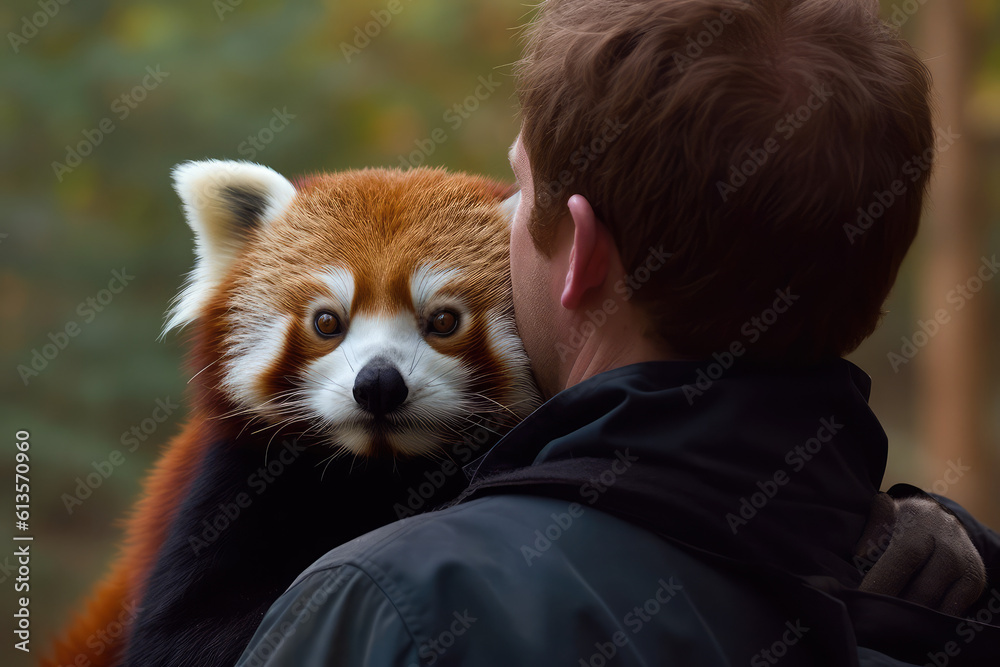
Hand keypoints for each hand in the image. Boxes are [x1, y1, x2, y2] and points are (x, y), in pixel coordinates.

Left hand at [854, 492, 986, 615]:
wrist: (942, 519)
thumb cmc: (904, 521)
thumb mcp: (887, 514)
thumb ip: (873, 528)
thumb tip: (861, 553)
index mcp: (922, 527)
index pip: (906, 557)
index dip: (884, 581)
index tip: (863, 598)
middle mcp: (949, 548)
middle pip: (923, 590)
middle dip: (896, 606)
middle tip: (875, 616)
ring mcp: (965, 567)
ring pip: (938, 604)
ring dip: (913, 615)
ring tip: (890, 619)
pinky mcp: (974, 583)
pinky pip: (953, 610)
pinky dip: (932, 617)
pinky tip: (913, 618)